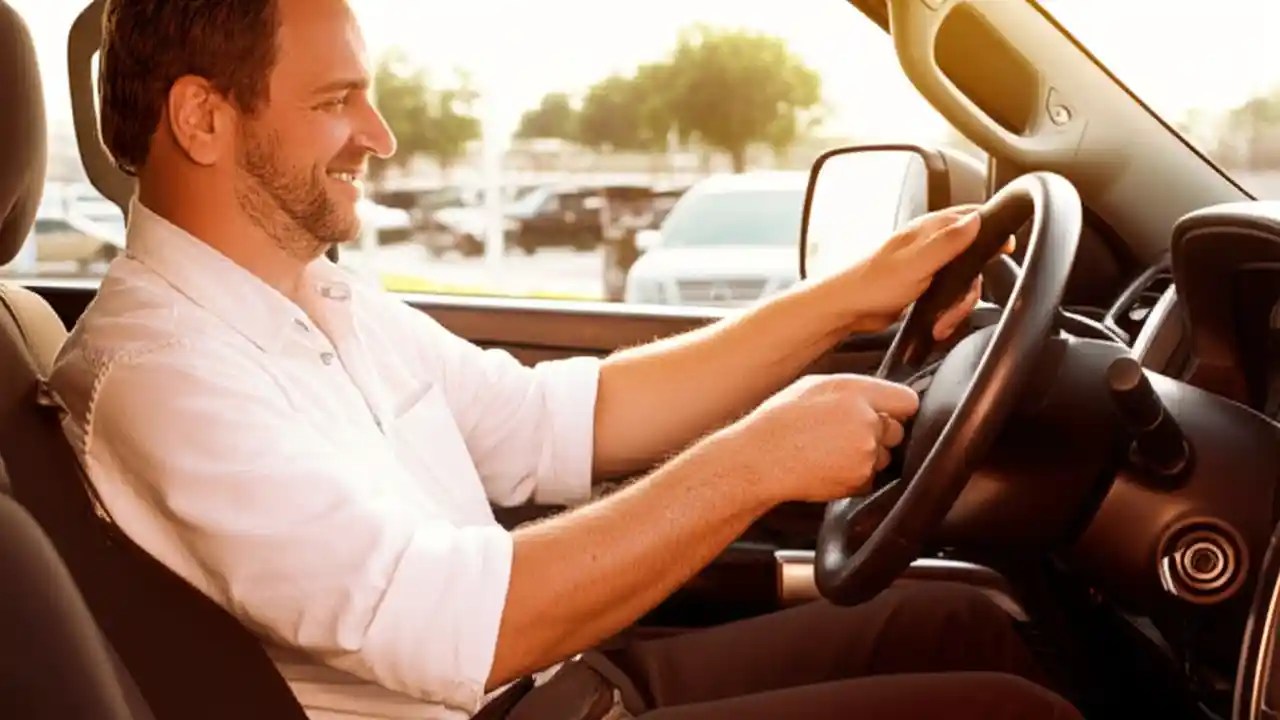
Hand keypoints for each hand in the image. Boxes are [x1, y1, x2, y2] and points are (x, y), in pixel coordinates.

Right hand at [720, 374, 918, 504]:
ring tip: (832, 452)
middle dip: (881, 433)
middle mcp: (867, 422)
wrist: (761, 460)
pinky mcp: (860, 480)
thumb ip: (853, 390)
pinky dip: (856, 475)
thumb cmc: (780, 421)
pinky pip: (870, 477)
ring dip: (868, 455)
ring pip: (884, 456)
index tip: (889, 412)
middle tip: (847, 434)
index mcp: (856, 393)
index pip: (907, 400)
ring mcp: (865, 454)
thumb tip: (877, 399)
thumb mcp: (814, 387)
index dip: (897, 407)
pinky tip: (830, 467)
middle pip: (898, 430)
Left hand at [821, 206, 1013, 340]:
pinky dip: (947, 312)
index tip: (1005, 249)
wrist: (846, 309)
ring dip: (957, 305)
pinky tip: (937, 323)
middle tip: (958, 303)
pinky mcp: (924, 286)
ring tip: (942, 321)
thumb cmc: (872, 283)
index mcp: (929, 229)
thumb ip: (948, 242)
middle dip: (970, 286)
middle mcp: (931, 243)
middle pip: (974, 257)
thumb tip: (977, 220)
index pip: (972, 217)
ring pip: (963, 281)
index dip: (992, 231)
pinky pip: (949, 296)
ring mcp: (928, 265)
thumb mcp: (916, 263)